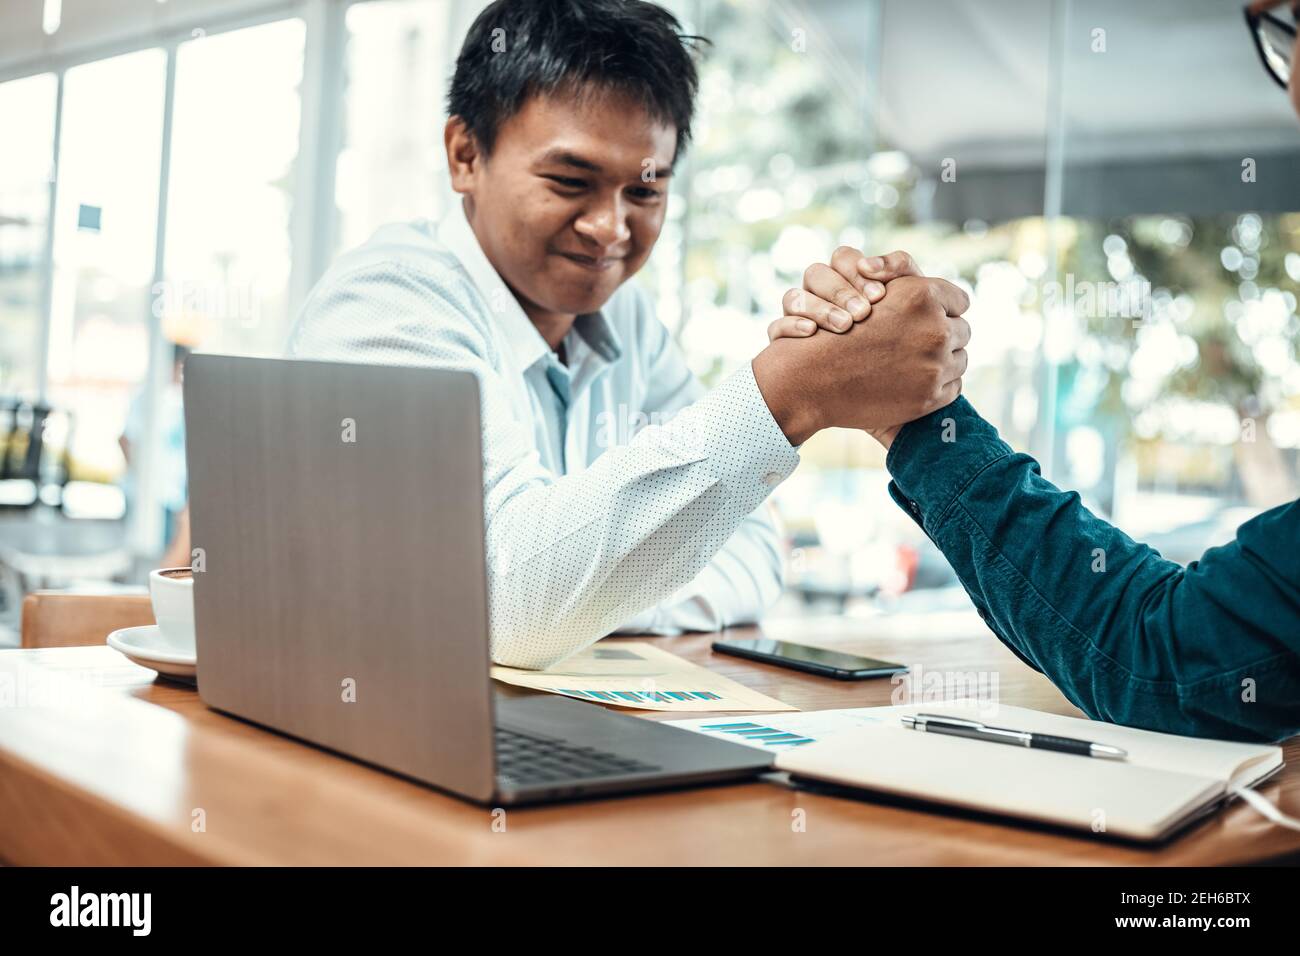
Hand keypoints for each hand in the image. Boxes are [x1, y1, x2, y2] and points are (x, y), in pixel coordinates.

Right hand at [752, 274, 970, 446]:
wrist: (812, 379)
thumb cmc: (835, 334)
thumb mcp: (872, 296)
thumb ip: (909, 289)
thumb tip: (942, 297)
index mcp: (922, 295)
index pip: (959, 298)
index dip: (946, 307)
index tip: (935, 316)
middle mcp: (934, 327)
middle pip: (963, 329)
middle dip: (945, 334)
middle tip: (924, 342)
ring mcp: (935, 364)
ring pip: (960, 359)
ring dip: (944, 360)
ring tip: (918, 364)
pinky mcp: (930, 395)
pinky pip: (954, 386)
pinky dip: (939, 384)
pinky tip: (915, 382)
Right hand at [764, 247, 923, 340]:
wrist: (882, 390)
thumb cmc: (900, 344)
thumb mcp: (910, 306)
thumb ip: (900, 272)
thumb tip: (870, 264)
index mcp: (847, 281)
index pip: (843, 258)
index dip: (856, 271)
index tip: (878, 295)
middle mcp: (819, 295)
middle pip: (816, 273)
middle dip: (840, 291)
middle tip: (863, 312)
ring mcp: (799, 318)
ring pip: (793, 298)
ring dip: (819, 308)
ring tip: (844, 326)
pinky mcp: (785, 343)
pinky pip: (776, 327)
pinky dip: (791, 326)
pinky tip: (811, 333)